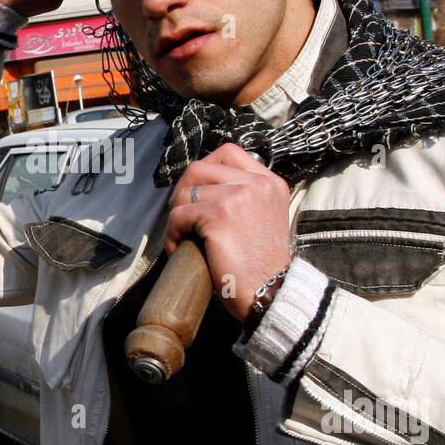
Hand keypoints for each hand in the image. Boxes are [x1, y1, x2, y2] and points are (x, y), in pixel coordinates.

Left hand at [165, 143, 293, 320]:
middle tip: (181, 216)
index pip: (228, 152)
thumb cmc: (262, 265)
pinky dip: (173, 234)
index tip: (196, 192)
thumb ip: (246, 197)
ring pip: (186, 192)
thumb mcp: (265, 218)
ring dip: (176, 217)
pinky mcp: (219, 214)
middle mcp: (256, 183)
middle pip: (200, 167)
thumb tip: (205, 188)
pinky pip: (179, 215)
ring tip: (182, 237)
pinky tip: (180, 249)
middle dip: (182, 190)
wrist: (271, 291)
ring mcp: (238, 195)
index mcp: (269, 182)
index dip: (204, 169)